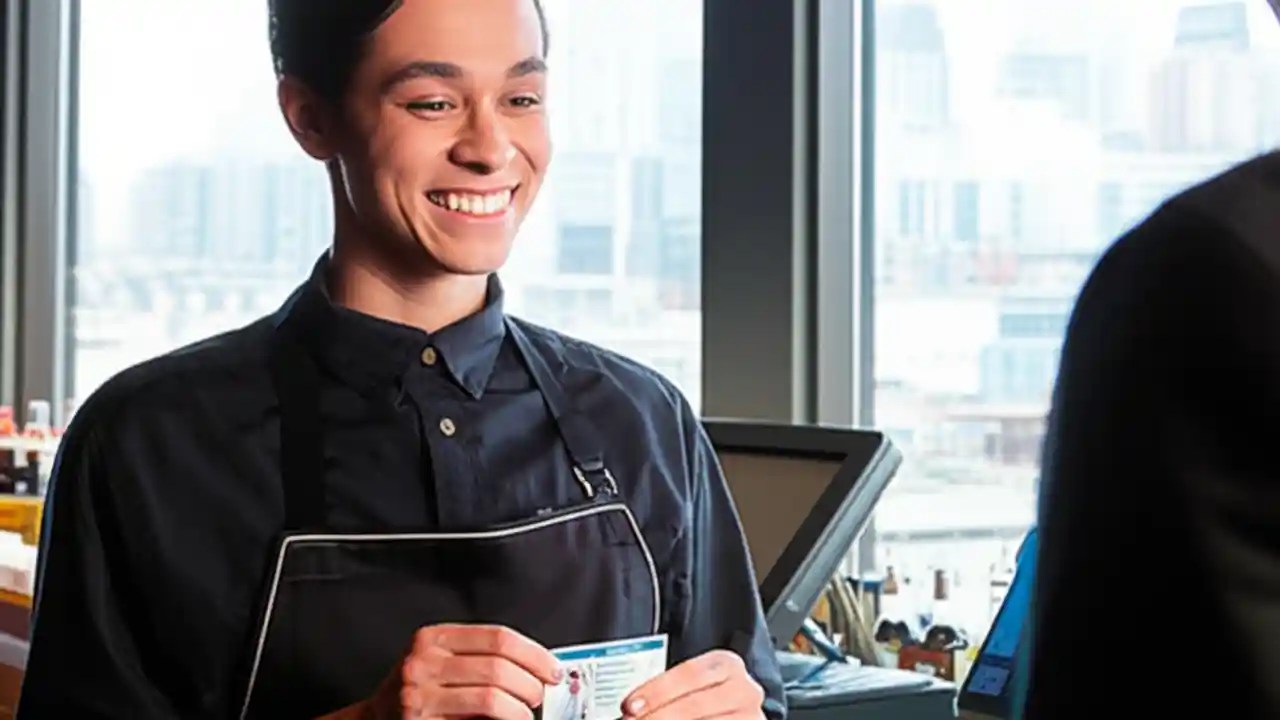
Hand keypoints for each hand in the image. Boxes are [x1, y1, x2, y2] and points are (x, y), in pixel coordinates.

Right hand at [363, 624, 562, 719]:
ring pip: (490, 697)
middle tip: (540, 694)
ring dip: (520, 709)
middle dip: (530, 683)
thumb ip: (479, 659)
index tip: (552, 668)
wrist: (375, 719)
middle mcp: (423, 663)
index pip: (497, 638)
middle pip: (497, 667)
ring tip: (526, 713)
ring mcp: (419, 696)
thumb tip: (536, 670)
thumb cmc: (416, 690)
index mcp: (432, 639)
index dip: (533, 654)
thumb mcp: (439, 661)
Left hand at [620, 650, 764, 719]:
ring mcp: (750, 717)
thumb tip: (629, 710)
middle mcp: (744, 690)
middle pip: (694, 704)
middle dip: (658, 717)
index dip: (656, 691)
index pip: (689, 673)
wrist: (730, 712)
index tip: (630, 706)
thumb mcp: (691, 686)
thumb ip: (665, 693)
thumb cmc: (705, 698)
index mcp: (727, 665)